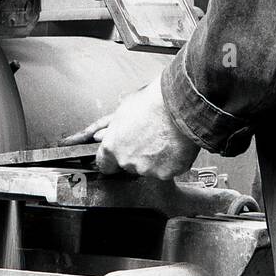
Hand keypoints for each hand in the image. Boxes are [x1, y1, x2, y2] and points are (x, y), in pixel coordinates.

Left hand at [64, 77, 198, 179]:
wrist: (179, 104)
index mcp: (112, 147)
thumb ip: (107, 128)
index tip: (119, 151)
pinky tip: (174, 145)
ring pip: (149, 168)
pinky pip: (168, 170)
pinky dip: (171, 161)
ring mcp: (148, 169)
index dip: (113, 157)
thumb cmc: (151, 102)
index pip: (104, 164)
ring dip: (154, 158)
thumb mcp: (122, 111)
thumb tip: (96, 136)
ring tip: (163, 138)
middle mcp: (127, 161)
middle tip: (147, 137)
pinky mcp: (167, 173)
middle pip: (128, 165)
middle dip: (135, 155)